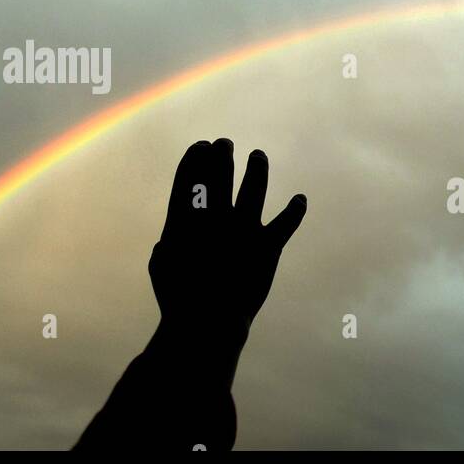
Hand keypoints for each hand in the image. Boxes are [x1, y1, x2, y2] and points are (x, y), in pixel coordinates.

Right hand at [148, 138, 305, 349]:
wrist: (208, 320)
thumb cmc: (179, 298)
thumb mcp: (162, 266)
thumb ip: (166, 245)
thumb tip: (168, 239)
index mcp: (187, 218)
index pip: (191, 176)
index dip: (195, 158)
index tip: (199, 146)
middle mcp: (216, 216)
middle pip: (221, 174)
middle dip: (223, 155)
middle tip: (225, 144)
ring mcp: (244, 229)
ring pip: (254, 187)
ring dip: (257, 168)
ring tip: (258, 156)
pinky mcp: (267, 246)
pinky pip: (286, 222)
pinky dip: (295, 211)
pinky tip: (300, 200)